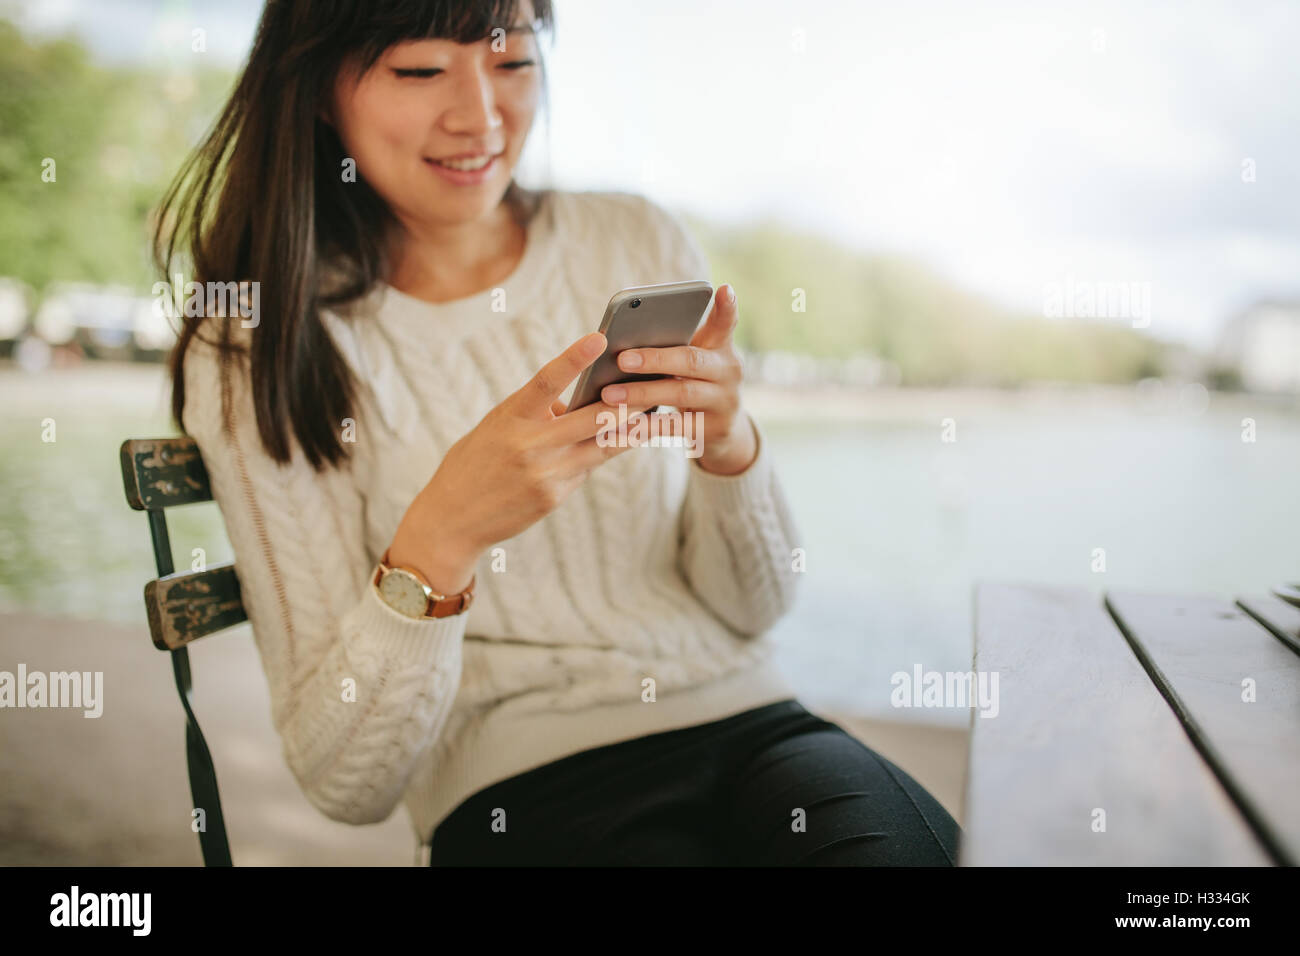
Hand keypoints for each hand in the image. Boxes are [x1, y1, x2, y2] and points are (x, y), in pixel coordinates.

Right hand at [389, 331, 656, 591]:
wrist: (451, 521)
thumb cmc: (473, 464)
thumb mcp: (495, 428)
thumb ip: (533, 413)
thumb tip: (576, 405)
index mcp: (509, 417)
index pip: (546, 380)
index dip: (574, 357)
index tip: (600, 337)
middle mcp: (529, 444)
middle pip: (591, 417)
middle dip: (626, 402)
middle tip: (654, 383)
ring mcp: (544, 473)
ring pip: (602, 445)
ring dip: (631, 430)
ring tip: (656, 414)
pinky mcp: (554, 496)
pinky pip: (587, 468)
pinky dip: (603, 452)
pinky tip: (623, 441)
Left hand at [598, 283, 757, 474]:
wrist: (721, 427)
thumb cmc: (695, 380)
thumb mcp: (695, 357)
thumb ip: (675, 342)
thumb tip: (625, 332)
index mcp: (721, 347)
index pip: (726, 323)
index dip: (727, 308)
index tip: (724, 289)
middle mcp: (728, 371)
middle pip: (692, 361)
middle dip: (655, 359)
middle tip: (621, 359)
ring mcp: (723, 401)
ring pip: (681, 394)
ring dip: (642, 393)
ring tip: (608, 395)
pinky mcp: (711, 430)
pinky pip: (673, 427)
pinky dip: (644, 427)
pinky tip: (618, 426)